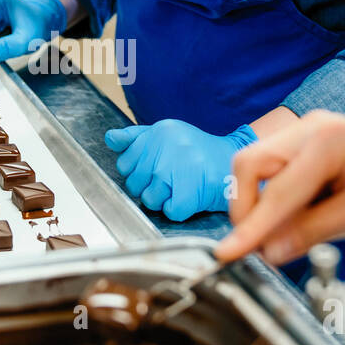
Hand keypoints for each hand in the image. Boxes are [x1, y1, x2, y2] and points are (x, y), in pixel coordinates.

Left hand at [105, 119, 257, 220]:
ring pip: (149, 200)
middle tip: (171, 178)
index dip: (138, 172)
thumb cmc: (198, 151)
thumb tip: (110, 138)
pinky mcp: (189, 193)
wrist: (234, 163)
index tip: (155, 168)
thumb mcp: (167, 134)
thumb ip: (136, 137)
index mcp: (159, 133)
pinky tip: (189, 196)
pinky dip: (178, 209)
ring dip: (164, 200)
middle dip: (149, 186)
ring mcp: (176, 172)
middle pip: (134, 185)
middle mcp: (166, 150)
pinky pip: (169, 211)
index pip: (124, 164)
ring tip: (181, 187)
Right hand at [214, 109, 344, 265]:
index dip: (251, 228)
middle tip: (258, 249)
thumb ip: (313, 231)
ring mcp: (305, 135)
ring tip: (284, 237)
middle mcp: (309, 129)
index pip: (276, 190)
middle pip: (250, 167)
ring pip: (256, 171)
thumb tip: (268, 251)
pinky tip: (297, 222)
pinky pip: (273, 175)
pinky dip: (274, 202)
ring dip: (260, 207)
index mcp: (327, 141)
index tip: (228, 256)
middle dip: (247, 211)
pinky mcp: (305, 148)